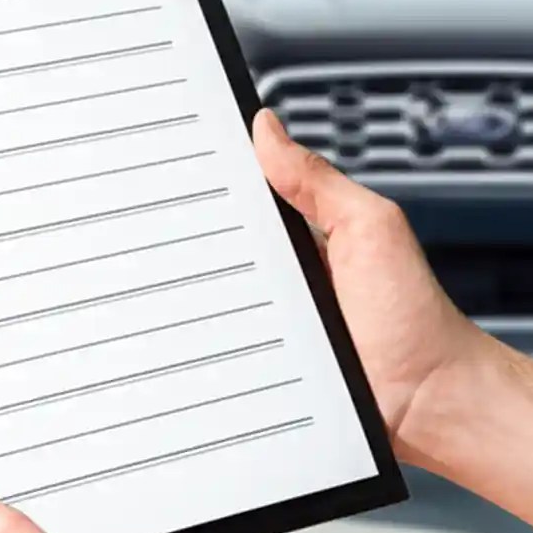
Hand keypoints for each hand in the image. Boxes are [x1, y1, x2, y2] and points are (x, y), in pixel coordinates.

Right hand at [0, 109, 476, 532]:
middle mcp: (270, 283)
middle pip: (197, 250)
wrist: (427, 405)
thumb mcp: (371, 230)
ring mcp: (257, 330)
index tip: (141, 156)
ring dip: (157, 297)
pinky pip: (203, 355)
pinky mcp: (249, 375)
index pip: (229, 196)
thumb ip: (319, 183)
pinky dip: (175, 348)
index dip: (190, 177)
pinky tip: (145, 340)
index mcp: (295, 237)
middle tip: (104, 218)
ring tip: (110, 276)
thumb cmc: (414, 320)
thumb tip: (267, 128)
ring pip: (190, 305)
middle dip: (153, 238)